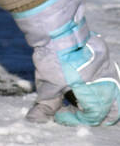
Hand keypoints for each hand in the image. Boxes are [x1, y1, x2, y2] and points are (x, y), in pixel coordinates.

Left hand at [14, 0, 119, 126]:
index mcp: (95, 87)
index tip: (60, 115)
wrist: (55, 26)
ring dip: (101, 101)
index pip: (93, 113)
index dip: (76, 118)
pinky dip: (99, 85)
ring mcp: (107, 64)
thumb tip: (34, 119)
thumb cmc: (52, 56)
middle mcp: (106, 76)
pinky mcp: (103, 53)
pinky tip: (82, 84)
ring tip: (81, 101)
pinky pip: (108, 75)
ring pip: (114, 90)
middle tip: (80, 115)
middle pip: (113, 106)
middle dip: (99, 115)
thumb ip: (46, 104)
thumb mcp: (47, 84)